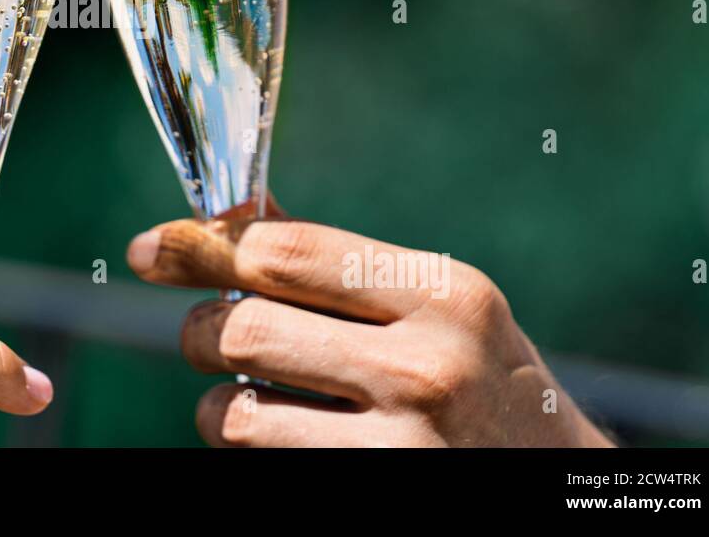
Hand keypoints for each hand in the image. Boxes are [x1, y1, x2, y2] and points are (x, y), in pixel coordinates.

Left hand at [127, 203, 611, 446]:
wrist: (558, 480)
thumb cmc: (482, 378)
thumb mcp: (434, 304)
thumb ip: (336, 261)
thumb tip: (231, 215)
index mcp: (441, 291)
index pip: (282, 252)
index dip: (199, 246)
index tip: (150, 248)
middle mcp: (426, 365)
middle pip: (243, 326)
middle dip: (203, 329)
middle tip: (211, 334)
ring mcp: (402, 445)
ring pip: (234, 409)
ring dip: (220, 399)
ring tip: (252, 393)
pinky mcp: (372, 492)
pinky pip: (257, 460)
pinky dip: (247, 442)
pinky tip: (282, 431)